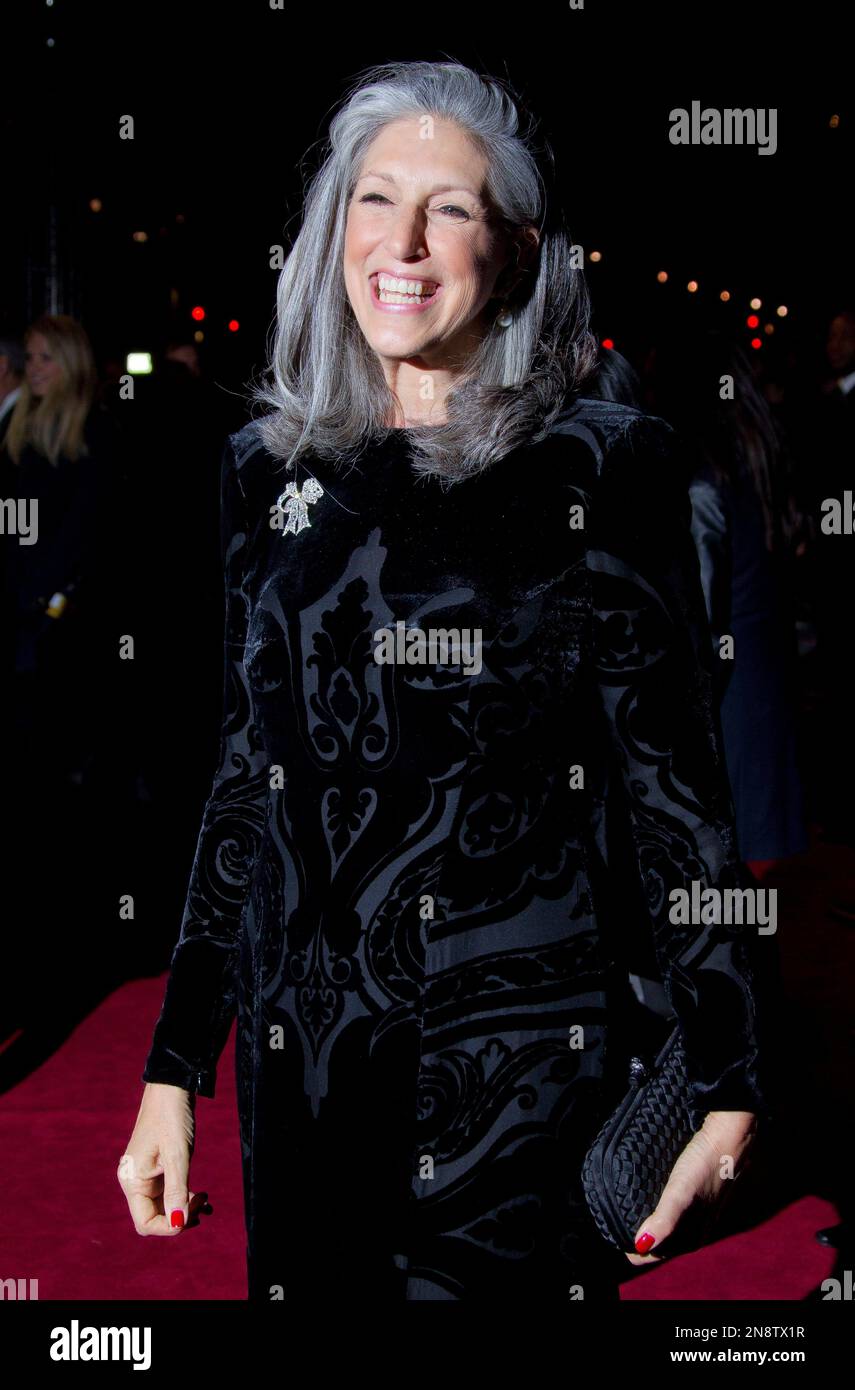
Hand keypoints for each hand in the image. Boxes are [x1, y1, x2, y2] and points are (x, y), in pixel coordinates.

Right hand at [118, 1082, 208, 1236]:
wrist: (172, 1087)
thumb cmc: (171, 1118)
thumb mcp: (177, 1155)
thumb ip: (177, 1191)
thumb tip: (178, 1224)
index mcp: (132, 1181)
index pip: (145, 1222)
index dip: (168, 1227)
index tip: (191, 1218)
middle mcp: (135, 1181)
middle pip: (155, 1216)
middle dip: (179, 1218)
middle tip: (203, 1205)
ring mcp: (146, 1175)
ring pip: (165, 1205)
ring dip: (184, 1208)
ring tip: (206, 1202)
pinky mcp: (158, 1167)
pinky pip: (170, 1191)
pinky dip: (184, 1196)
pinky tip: (202, 1196)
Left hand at [626, 1110, 756, 1264]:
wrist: (729, 1138)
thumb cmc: (704, 1165)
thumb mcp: (681, 1192)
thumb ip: (665, 1220)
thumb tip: (642, 1245)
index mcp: (693, 1236)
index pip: (655, 1253)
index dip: (634, 1248)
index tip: (615, 1232)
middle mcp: (696, 1229)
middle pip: (661, 1244)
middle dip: (640, 1238)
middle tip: (616, 1220)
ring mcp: (698, 1213)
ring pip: (668, 1229)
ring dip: (649, 1225)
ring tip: (627, 1211)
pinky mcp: (698, 1197)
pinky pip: (674, 1213)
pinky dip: (659, 1212)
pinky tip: (651, 1199)